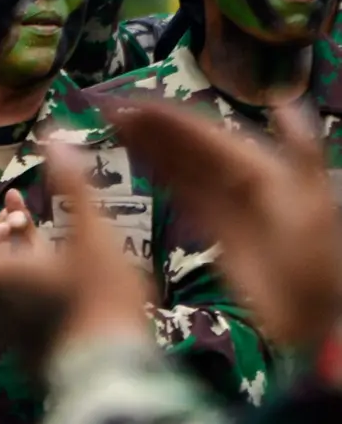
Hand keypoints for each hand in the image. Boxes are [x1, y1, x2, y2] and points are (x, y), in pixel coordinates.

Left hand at [0, 142, 155, 357]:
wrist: (113, 364)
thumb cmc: (100, 293)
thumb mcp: (92, 232)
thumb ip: (72, 187)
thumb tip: (54, 138)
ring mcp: (6, 336)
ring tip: (15, 272)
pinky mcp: (25, 355)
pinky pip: (4, 329)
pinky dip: (10, 310)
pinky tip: (41, 302)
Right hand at [107, 97, 341, 348]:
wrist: (310, 319)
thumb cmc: (313, 265)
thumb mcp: (313, 205)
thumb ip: (302, 152)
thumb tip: (283, 104)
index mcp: (266, 170)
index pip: (211, 136)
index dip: (172, 119)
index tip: (131, 104)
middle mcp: (246, 181)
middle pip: (194, 148)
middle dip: (155, 129)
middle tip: (110, 113)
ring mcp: (231, 205)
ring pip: (186, 169)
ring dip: (152, 149)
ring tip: (114, 130)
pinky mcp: (219, 231)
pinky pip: (186, 195)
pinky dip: (163, 178)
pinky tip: (140, 165)